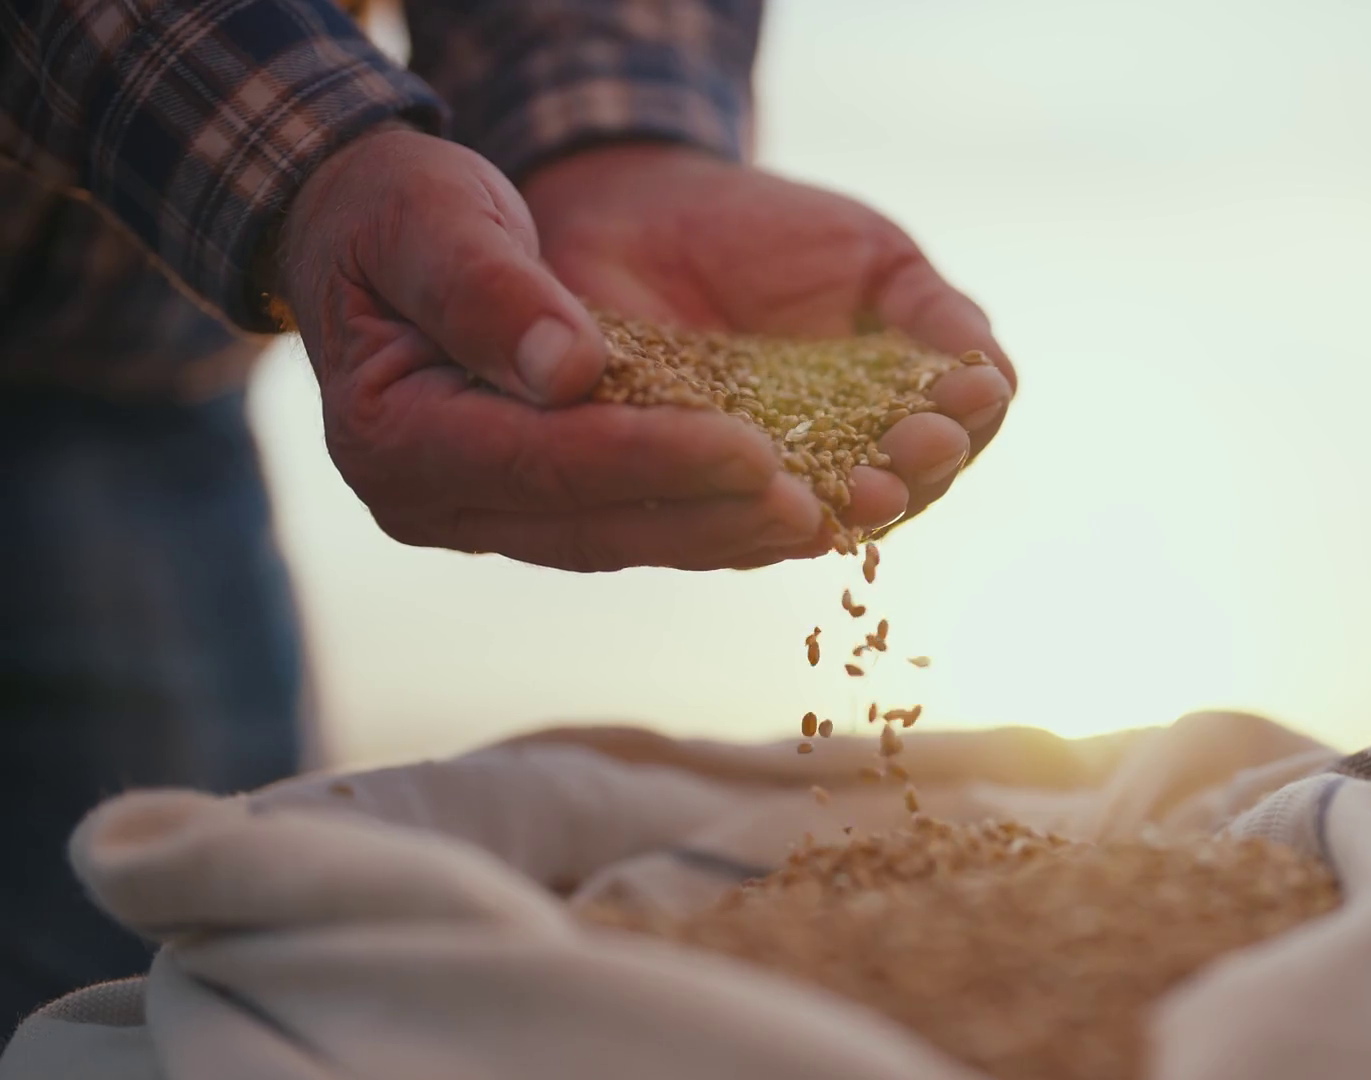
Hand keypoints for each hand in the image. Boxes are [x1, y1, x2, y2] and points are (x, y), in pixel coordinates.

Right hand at [276, 125, 823, 571]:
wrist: (371, 234)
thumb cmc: (396, 213)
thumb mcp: (430, 220)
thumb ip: (488, 289)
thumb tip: (568, 371)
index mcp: (394, 440)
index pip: (544, 461)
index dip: (653, 457)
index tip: (754, 449)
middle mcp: (433, 502)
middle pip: (591, 522)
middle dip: (706, 514)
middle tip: (809, 507)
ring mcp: (480, 515)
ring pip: (617, 538)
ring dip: (720, 533)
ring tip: (819, 518)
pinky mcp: (527, 508)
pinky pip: (628, 523)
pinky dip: (706, 518)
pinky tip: (784, 507)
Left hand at [520, 142, 1015, 557]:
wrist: (647, 214)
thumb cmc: (774, 235)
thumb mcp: (876, 261)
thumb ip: (939, 317)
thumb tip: (1001, 380)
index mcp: (885, 423)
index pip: (939, 443)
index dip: (962, 424)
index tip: (977, 396)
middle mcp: (825, 471)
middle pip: (888, 495)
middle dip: (915, 473)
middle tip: (928, 445)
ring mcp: (749, 484)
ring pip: (805, 520)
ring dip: (844, 508)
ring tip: (870, 489)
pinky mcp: (667, 485)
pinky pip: (706, 513)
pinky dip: (740, 508)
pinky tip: (775, 489)